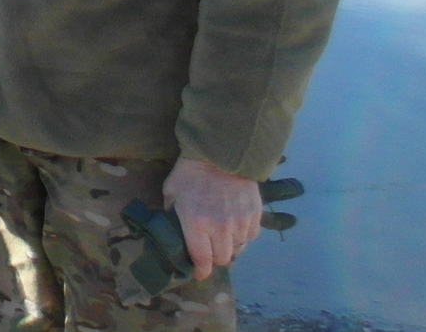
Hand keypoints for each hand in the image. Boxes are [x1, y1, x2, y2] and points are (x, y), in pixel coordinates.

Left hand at [162, 156, 262, 279]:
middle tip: (211, 248)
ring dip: (231, 245)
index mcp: (196, 223)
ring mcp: (239, 221)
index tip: (200, 274)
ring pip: (239, 249)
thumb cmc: (190, 172)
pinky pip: (251, 236)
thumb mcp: (171, 192)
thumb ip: (173, 215)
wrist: (219, 152)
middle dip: (215, 257)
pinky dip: (244, 235)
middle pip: (222, 259)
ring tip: (224, 234)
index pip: (202, 260)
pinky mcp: (254, 214)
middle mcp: (220, 227)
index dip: (201, 271)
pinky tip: (236, 225)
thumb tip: (174, 231)